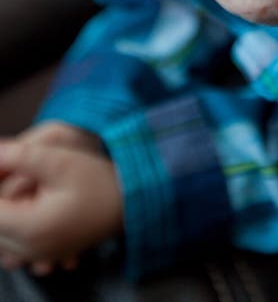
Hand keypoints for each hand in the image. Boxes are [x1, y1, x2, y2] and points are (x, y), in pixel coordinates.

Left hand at [0, 136, 122, 274]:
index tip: (6, 163)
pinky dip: (15, 226)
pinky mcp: (44, 255)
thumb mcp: (61, 161)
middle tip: (11, 166)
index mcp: (29, 227)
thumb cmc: (100, 182)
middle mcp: (29, 249)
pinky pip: (15, 245)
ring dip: (7, 210)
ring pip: (3, 235)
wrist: (131, 203)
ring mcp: (36, 256)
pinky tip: (27, 206)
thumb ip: (21, 156)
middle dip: (3, 194)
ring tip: (26, 185)